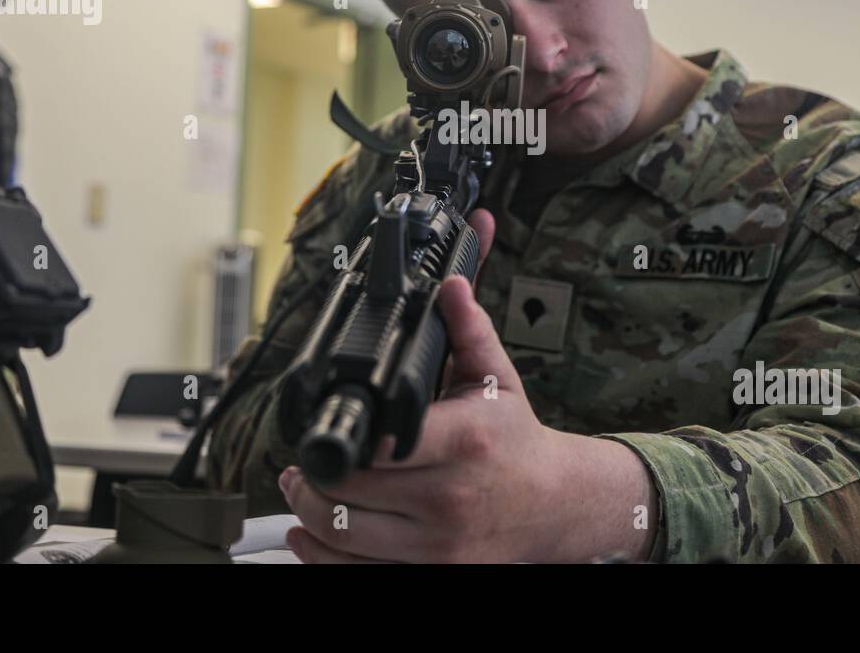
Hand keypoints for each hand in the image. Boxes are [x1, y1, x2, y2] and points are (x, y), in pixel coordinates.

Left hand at [279, 209, 657, 562]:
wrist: (558, 506)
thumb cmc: (518, 443)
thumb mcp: (498, 379)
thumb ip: (468, 328)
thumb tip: (450, 284)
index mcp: (463, 441)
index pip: (375, 445)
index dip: (339, 439)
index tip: (327, 429)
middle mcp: (450, 498)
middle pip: (347, 494)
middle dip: (311, 476)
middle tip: (302, 461)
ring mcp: (440, 546)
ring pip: (343, 539)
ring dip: (308, 515)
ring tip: (302, 491)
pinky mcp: (434, 575)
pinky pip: (356, 576)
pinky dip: (323, 557)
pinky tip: (314, 533)